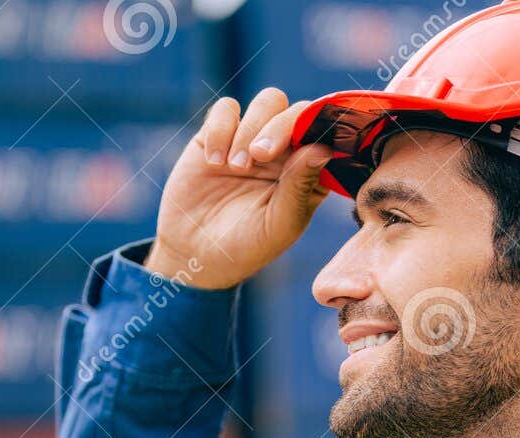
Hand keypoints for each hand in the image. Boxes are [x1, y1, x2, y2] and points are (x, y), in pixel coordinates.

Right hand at [145, 88, 334, 289]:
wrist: (195, 253)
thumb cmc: (247, 246)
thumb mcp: (279, 224)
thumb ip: (300, 186)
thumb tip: (323, 148)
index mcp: (309, 172)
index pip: (325, 135)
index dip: (317, 130)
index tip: (302, 146)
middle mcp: (287, 150)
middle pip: (297, 111)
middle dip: (279, 128)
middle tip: (259, 156)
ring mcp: (253, 138)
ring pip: (268, 101)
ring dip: (251, 128)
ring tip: (235, 166)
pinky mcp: (219, 134)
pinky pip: (226, 109)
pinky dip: (220, 130)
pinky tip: (213, 162)